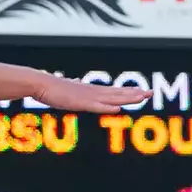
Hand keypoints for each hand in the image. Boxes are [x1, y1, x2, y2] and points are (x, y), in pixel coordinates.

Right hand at [33, 77, 150, 112]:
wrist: (41, 84)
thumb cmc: (53, 88)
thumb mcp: (68, 88)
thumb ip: (75, 86)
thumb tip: (76, 82)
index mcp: (91, 90)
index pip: (114, 91)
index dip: (129, 92)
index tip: (142, 92)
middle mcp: (93, 92)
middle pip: (118, 93)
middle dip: (135, 94)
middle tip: (150, 93)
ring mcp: (88, 97)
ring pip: (112, 99)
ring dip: (127, 99)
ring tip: (141, 98)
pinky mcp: (80, 103)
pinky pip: (96, 107)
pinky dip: (107, 108)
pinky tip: (117, 110)